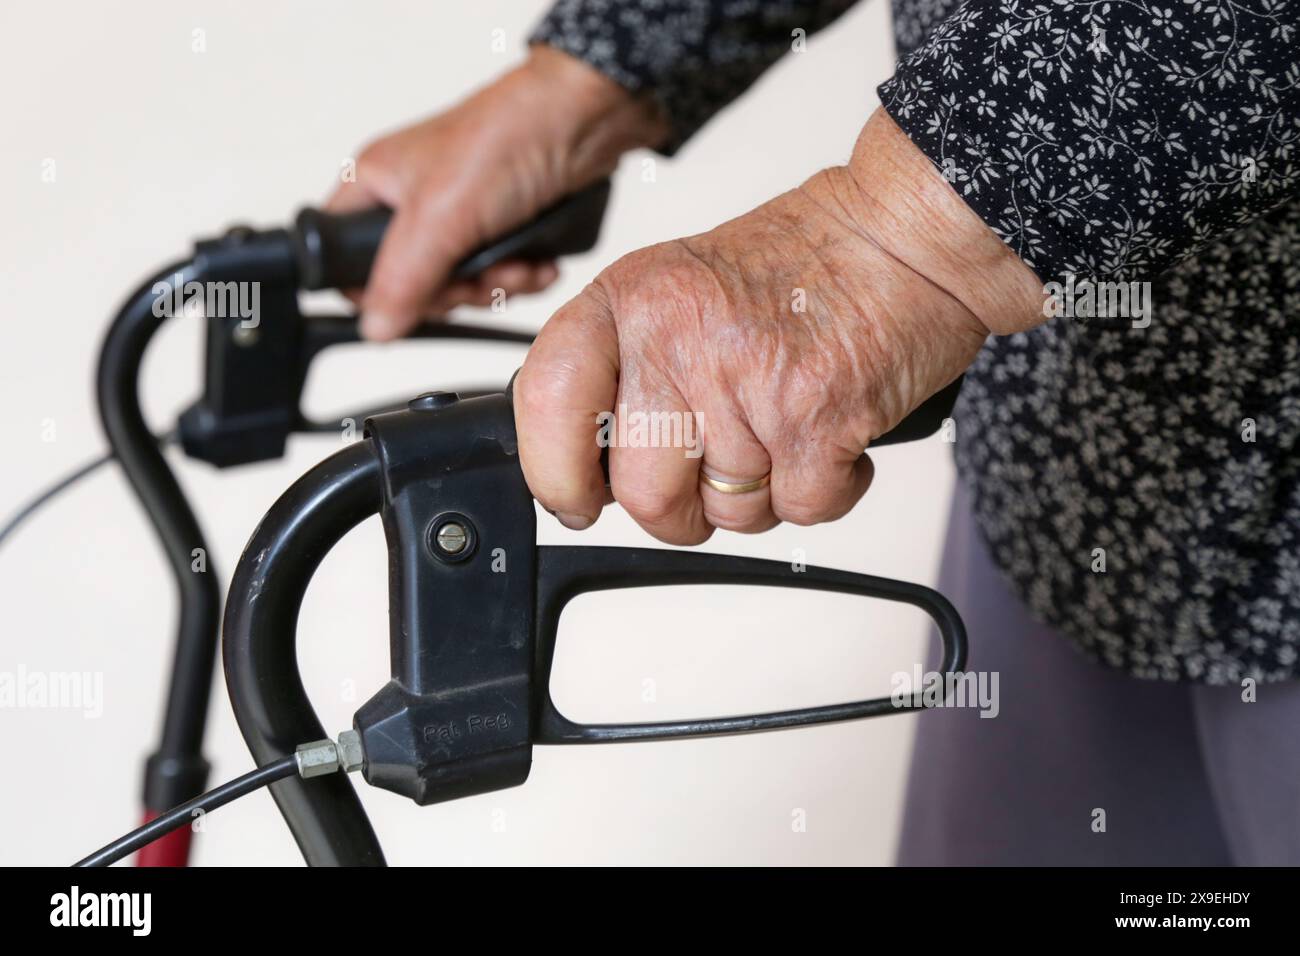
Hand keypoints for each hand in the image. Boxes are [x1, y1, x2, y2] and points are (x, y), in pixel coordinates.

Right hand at [327, 46, 666, 339]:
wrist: (583, 120)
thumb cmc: (505, 138)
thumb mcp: (441, 217)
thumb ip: (402, 279)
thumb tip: (374, 328)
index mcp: (376, 185)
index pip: (345, 259)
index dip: (377, 290)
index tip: (417, 295)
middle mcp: (412, 202)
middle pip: (410, 286)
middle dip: (455, 290)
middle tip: (479, 275)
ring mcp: (457, 216)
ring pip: (459, 287)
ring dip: (496, 286)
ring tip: (518, 264)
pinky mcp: (499, 227)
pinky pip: (498, 277)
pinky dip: (521, 276)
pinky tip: (538, 262)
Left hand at [514, 109, 1044, 544]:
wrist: (907, 232)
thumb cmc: (804, 262)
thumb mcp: (680, 285)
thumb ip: (628, 365)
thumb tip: (590, 462)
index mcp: (632, 300)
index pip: (548, 401)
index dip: (554, 473)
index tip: (577, 500)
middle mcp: (680, 338)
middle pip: (643, 492)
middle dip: (681, 512)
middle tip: (714, 477)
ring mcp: (749, 382)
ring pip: (729, 513)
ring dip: (763, 494)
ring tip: (787, 427)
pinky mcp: (819, 421)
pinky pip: (801, 511)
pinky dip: (825, 490)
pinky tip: (832, 436)